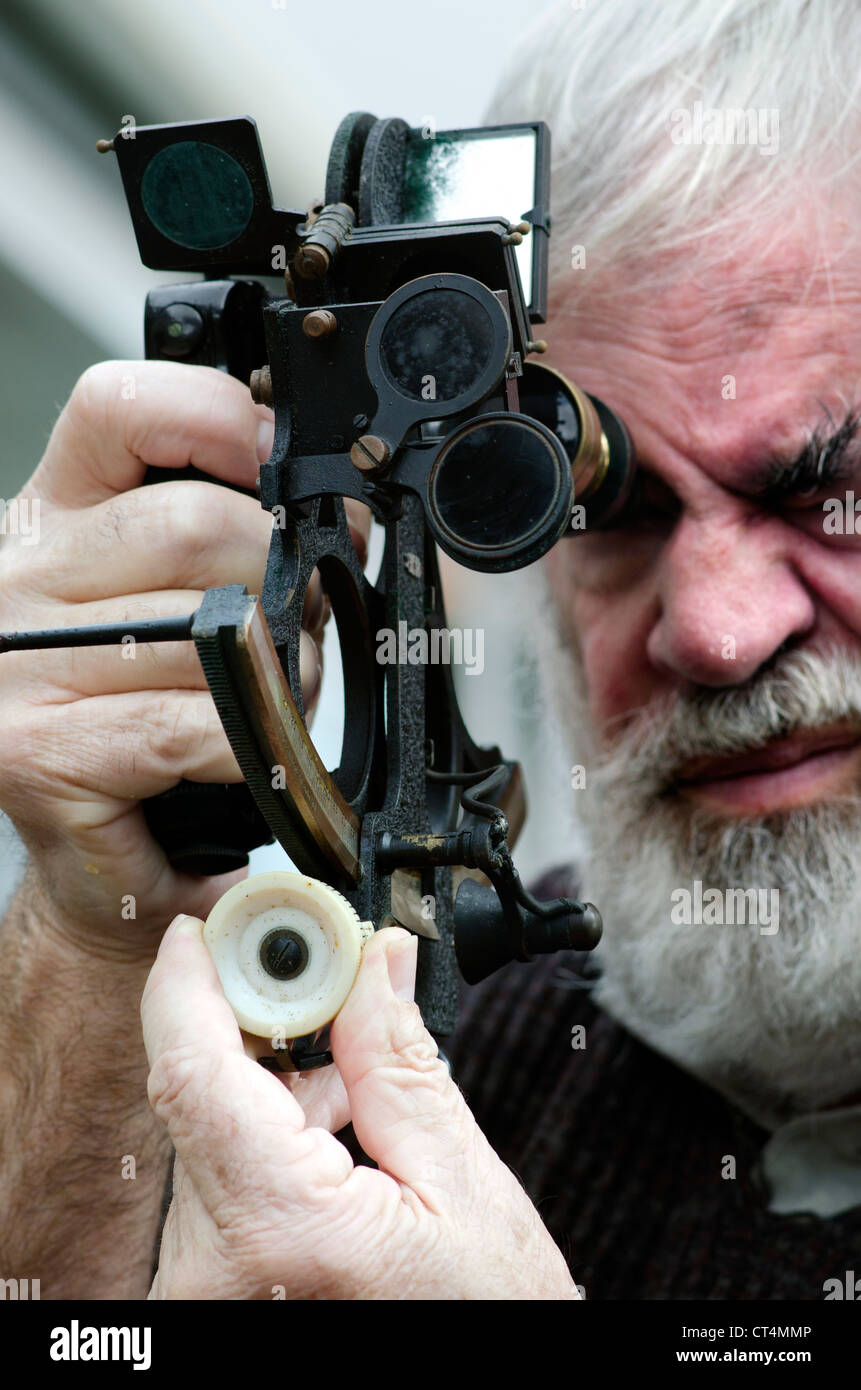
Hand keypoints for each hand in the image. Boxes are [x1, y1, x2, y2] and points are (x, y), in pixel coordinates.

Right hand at [0, 361, 367, 958]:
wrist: (95, 865)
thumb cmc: (137, 726)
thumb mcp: (168, 604)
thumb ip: (220, 539)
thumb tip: (327, 510)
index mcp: (50, 520)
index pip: (121, 410)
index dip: (222, 418)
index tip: (286, 469)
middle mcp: (20, 580)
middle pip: (195, 524)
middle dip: (284, 576)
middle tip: (305, 624)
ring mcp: (16, 667)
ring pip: (208, 627)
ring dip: (282, 672)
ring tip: (277, 701)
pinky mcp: (39, 753)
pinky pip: (194, 723)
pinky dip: (250, 743)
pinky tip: (243, 758)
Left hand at [142, 915, 579, 1300]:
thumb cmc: (485, 1322)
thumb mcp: (462, 1185)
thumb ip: (399, 1061)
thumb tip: (373, 959)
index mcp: (278, 1230)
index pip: (192, 1070)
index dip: (190, 981)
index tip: (205, 927)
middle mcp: (212, 1269)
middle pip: (199, 1093)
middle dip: (257, 1023)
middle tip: (323, 978)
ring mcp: (203, 1287)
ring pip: (206, 1132)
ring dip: (266, 1083)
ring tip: (352, 1084)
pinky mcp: (207, 1291)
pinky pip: (213, 1177)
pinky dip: (262, 1134)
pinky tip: (328, 1128)